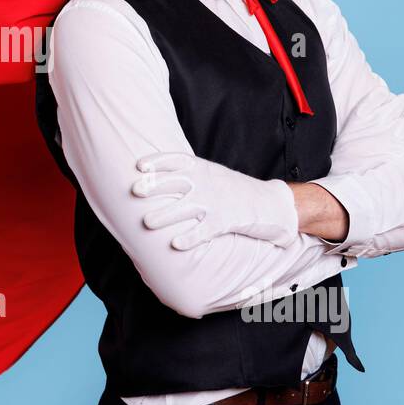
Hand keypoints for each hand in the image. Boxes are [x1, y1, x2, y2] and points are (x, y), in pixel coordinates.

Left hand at [132, 151, 299, 248]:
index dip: (157, 162)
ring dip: (165, 215)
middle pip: (176, 182)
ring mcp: (215, 202)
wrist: (268, 203)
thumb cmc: (230, 188)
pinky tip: (176, 244)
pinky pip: (205, 230)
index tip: (140, 166)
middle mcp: (205, 183)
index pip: (176, 160)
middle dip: (155, 186)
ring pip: (186, 208)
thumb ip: (186, 173)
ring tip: (147, 222)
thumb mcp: (210, 173)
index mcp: (200, 168)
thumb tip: (152, 177)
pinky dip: (190, 237)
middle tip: (135, 190)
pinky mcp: (225, 221)